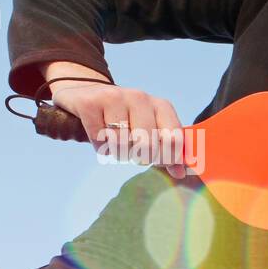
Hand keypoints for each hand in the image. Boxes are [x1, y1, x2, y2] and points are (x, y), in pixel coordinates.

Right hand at [41, 61, 186, 178]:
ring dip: (118, 152)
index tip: (159, 161)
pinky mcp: (90, 102)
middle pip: (147, 145)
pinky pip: (99, 139)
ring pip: (122, 144)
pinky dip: (99, 146)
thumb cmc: (125, 118)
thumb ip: (167, 150)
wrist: (87, 94)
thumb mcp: (150, 130)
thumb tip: (180, 173)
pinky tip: (100, 135)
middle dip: (140, 157)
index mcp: (160, 105)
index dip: (168, 158)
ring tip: (116, 142)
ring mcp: (114, 97)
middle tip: (133, 152)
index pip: (174, 138)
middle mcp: (140, 97)